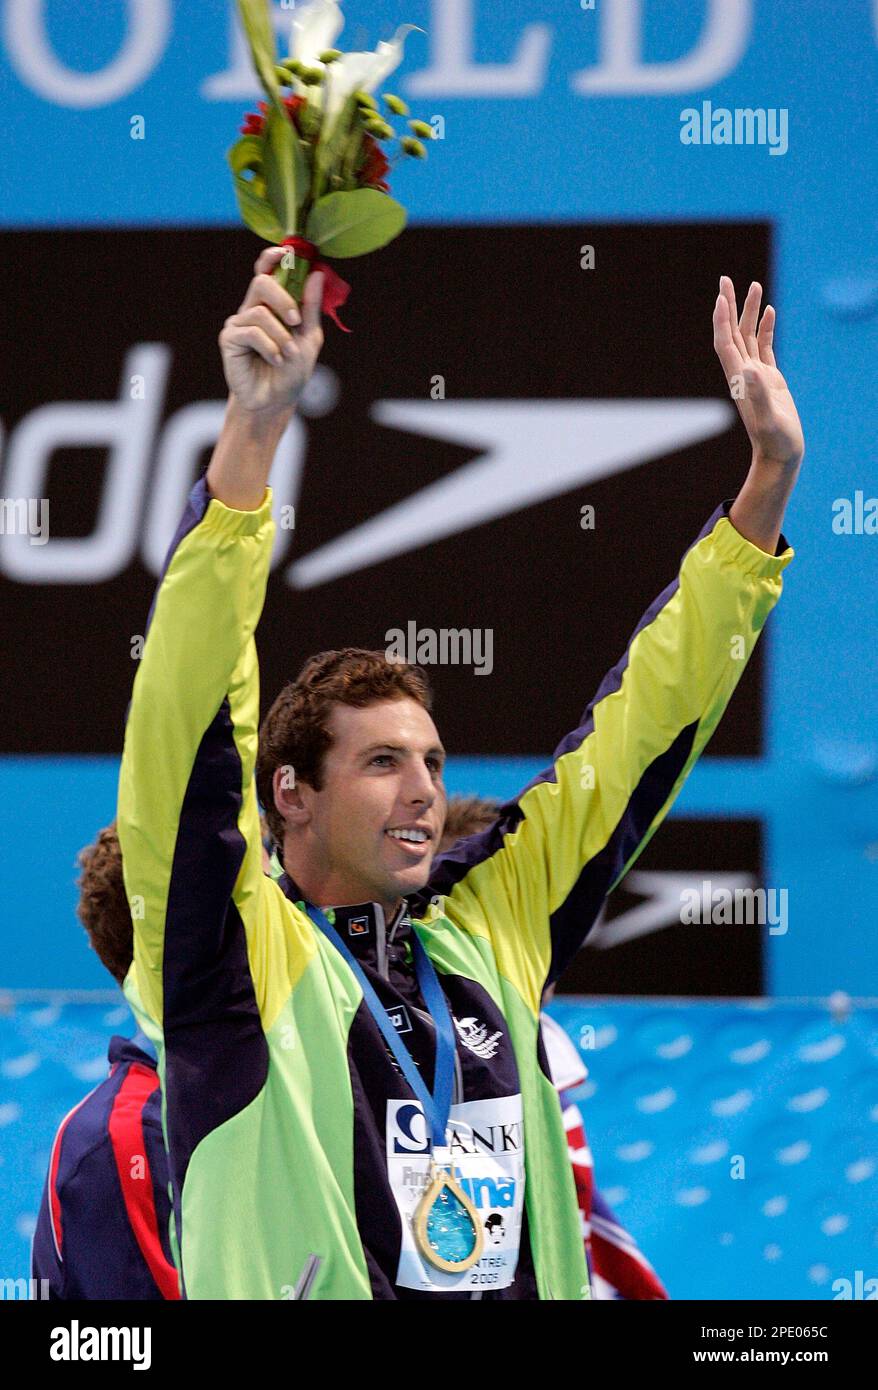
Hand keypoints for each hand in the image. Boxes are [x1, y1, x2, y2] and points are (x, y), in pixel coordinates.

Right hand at [219, 246, 324, 415]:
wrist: (275, 401)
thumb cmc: (291, 371)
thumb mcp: (309, 338)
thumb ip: (310, 308)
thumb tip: (317, 274)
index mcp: (270, 305)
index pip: (266, 271)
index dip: (273, 257)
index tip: (286, 251)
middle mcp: (252, 309)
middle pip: (262, 282)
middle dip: (283, 298)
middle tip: (296, 320)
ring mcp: (238, 323)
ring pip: (260, 312)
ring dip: (281, 335)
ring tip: (288, 354)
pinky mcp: (229, 339)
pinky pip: (252, 332)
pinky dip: (270, 347)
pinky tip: (275, 360)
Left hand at [713, 276, 804, 468]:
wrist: (780, 455)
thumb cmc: (775, 440)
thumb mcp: (768, 418)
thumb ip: (759, 395)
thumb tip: (750, 370)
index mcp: (739, 379)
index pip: (725, 343)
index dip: (722, 320)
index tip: (721, 296)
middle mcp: (744, 373)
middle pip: (732, 333)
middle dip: (730, 306)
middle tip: (725, 279)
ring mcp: (756, 375)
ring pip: (749, 336)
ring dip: (749, 311)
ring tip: (754, 285)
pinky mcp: (770, 378)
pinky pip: (764, 346)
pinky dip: (765, 328)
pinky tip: (769, 312)